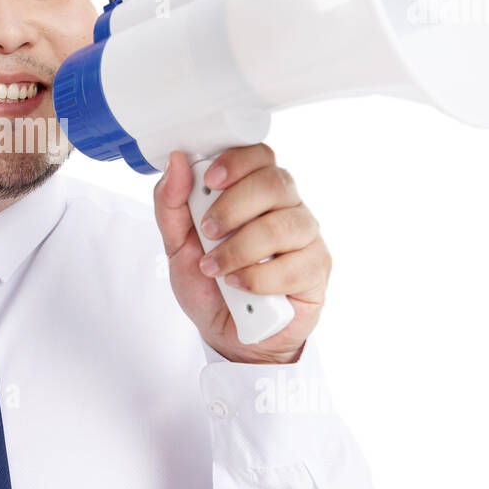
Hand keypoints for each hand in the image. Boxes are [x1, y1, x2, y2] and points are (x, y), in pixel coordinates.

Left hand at [153, 145, 329, 363]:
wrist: (226, 333)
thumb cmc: (208, 283)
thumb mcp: (176, 244)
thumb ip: (171, 203)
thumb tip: (177, 161)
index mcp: (254, 190)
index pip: (259, 155)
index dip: (236, 163)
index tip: (210, 181)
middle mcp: (286, 206)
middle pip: (274, 183)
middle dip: (233, 207)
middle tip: (207, 232)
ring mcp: (306, 236)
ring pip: (283, 225)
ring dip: (240, 249)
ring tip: (215, 268)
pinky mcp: (316, 269)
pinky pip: (294, 265)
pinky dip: (257, 278)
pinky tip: (239, 286)